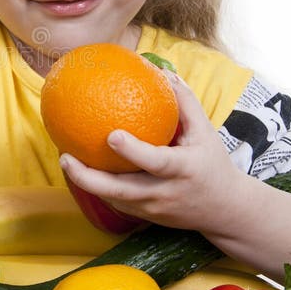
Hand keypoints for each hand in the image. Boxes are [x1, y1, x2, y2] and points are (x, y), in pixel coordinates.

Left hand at [60, 73, 242, 235]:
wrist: (226, 212)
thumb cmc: (213, 164)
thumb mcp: (206, 132)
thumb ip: (185, 103)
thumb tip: (162, 72)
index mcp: (183, 170)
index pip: (156, 162)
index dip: (133, 151)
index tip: (111, 135)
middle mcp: (165, 193)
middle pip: (121, 191)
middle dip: (88, 178)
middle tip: (65, 156)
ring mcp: (153, 209)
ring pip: (113, 199)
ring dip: (86, 183)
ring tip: (66, 159)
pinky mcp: (145, 217)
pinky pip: (116, 202)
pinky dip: (97, 187)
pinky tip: (81, 169)